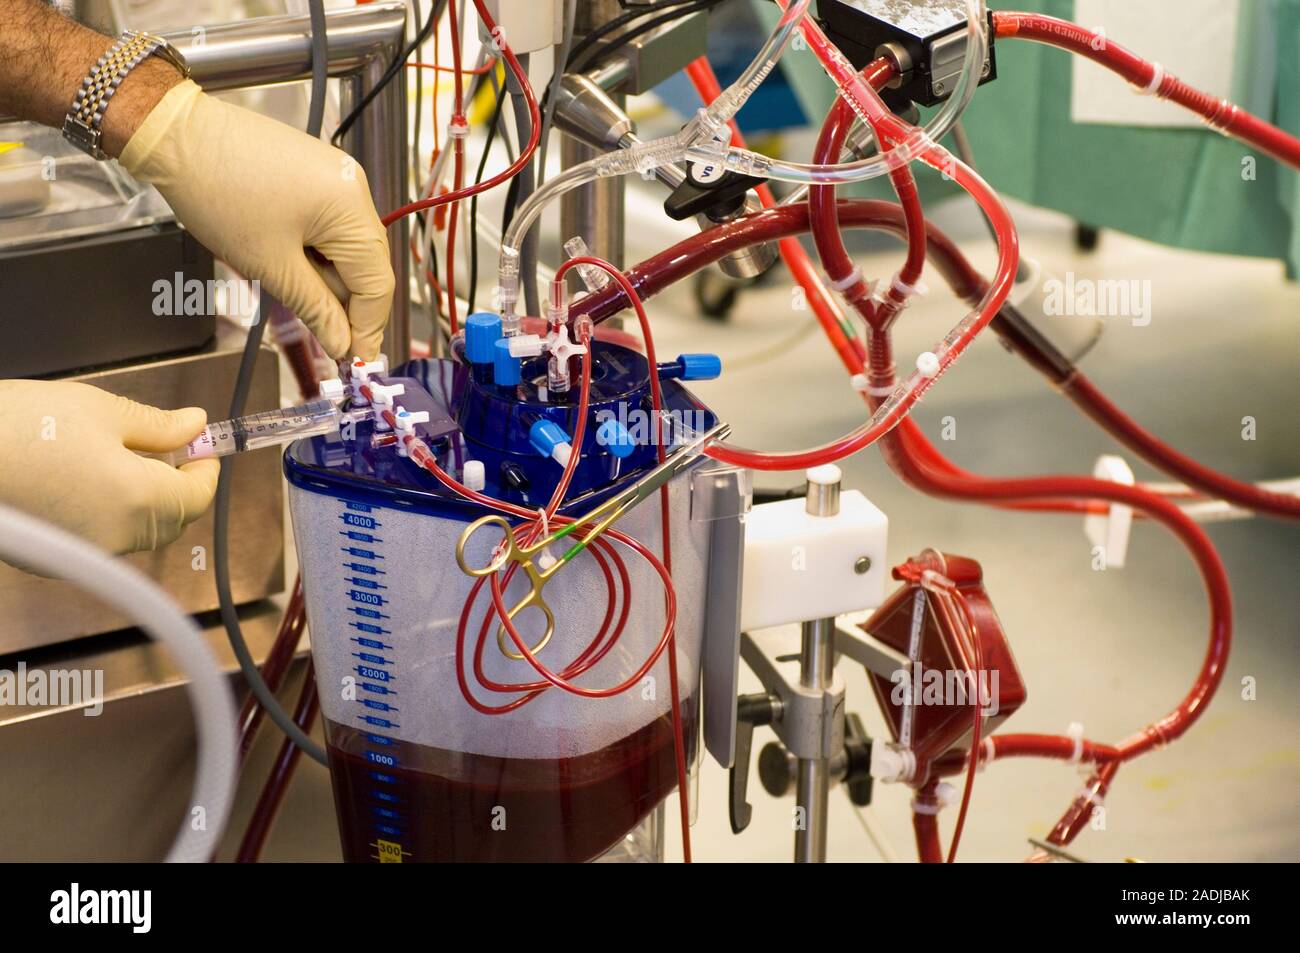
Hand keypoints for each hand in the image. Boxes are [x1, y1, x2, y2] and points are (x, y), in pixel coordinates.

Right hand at [0, 380, 218, 567]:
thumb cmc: (16, 427)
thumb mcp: (100, 410)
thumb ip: (156, 426)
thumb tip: (194, 425)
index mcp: (139, 501)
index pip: (199, 497)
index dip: (205, 469)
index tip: (201, 445)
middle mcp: (118, 537)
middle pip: (172, 519)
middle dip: (177, 484)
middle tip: (163, 446)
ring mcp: (86, 551)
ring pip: (139, 532)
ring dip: (145, 500)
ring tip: (120, 457)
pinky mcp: (54, 560)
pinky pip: (103, 538)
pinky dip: (110, 513)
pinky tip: (86, 480)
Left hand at [118, 79, 394, 360]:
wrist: (175, 134)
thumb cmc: (217, 194)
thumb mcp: (270, 265)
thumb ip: (316, 309)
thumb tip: (342, 344)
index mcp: (351, 208)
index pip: (377, 282)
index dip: (367, 326)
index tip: (354, 361)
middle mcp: (355, 187)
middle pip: (366, 264)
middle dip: (346, 304)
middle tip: (325, 339)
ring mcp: (336, 176)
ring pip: (347, 247)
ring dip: (327, 278)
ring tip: (290, 289)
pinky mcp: (316, 173)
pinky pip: (330, 225)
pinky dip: (316, 252)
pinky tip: (289, 262)